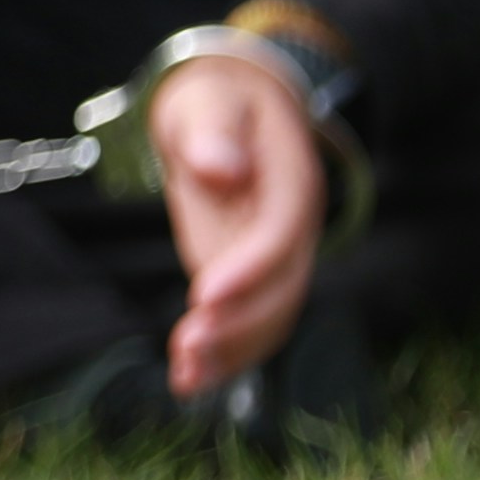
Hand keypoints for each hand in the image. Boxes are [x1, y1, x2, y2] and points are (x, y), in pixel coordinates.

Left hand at [150, 53, 326, 397]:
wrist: (235, 107)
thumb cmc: (218, 98)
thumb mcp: (210, 98)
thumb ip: (213, 129)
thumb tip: (221, 169)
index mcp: (292, 182)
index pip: (279, 234)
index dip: (249, 269)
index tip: (205, 296)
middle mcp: (293, 228)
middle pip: (281, 288)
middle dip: (238, 324)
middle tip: (187, 350)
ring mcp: (274, 257)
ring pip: (271, 317)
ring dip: (232, 351)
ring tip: (186, 377)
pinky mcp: (247, 274)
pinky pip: (249, 321)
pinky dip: (225, 353)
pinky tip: (188, 380)